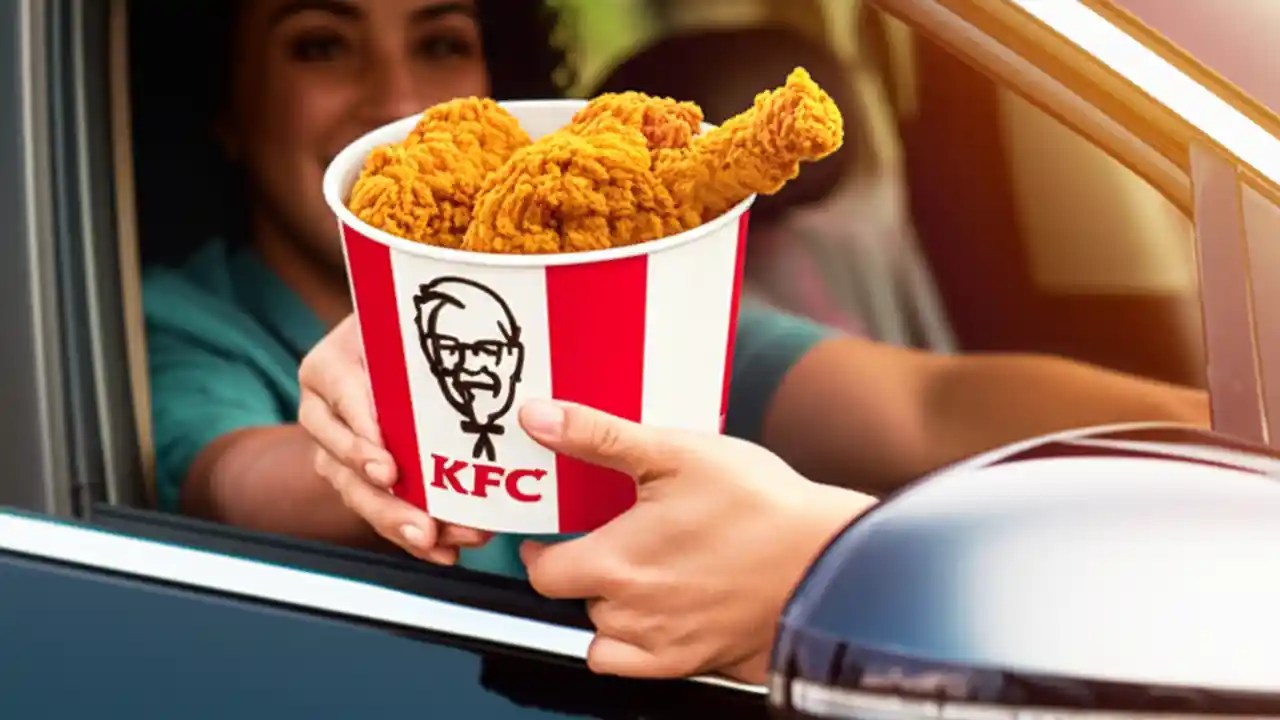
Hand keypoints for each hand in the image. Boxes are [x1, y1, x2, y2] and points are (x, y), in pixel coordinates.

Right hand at [298, 314, 491, 563]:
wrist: (397, 335)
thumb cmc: (406, 323)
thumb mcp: (406, 318)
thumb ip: (429, 333)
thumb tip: (481, 345)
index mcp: (328, 368)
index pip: (342, 402)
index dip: (363, 439)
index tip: (389, 470)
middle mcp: (324, 411)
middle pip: (342, 463)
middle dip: (384, 501)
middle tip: (422, 525)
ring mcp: (338, 447)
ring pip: (358, 494)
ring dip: (401, 523)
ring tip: (439, 543)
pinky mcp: (360, 473)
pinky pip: (379, 507)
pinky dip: (410, 532)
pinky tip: (442, 550)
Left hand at [515, 399, 875, 683]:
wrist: (829, 562)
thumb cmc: (760, 506)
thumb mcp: (676, 452)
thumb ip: (600, 436)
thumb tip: (539, 418)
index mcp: (616, 561)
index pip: (541, 571)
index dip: (541, 550)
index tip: (552, 534)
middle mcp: (629, 613)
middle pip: (573, 600)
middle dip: (580, 571)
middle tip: (606, 541)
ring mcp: (661, 645)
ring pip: (604, 632)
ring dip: (610, 605)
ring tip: (641, 570)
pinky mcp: (692, 664)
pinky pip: (634, 665)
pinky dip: (633, 644)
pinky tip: (658, 610)